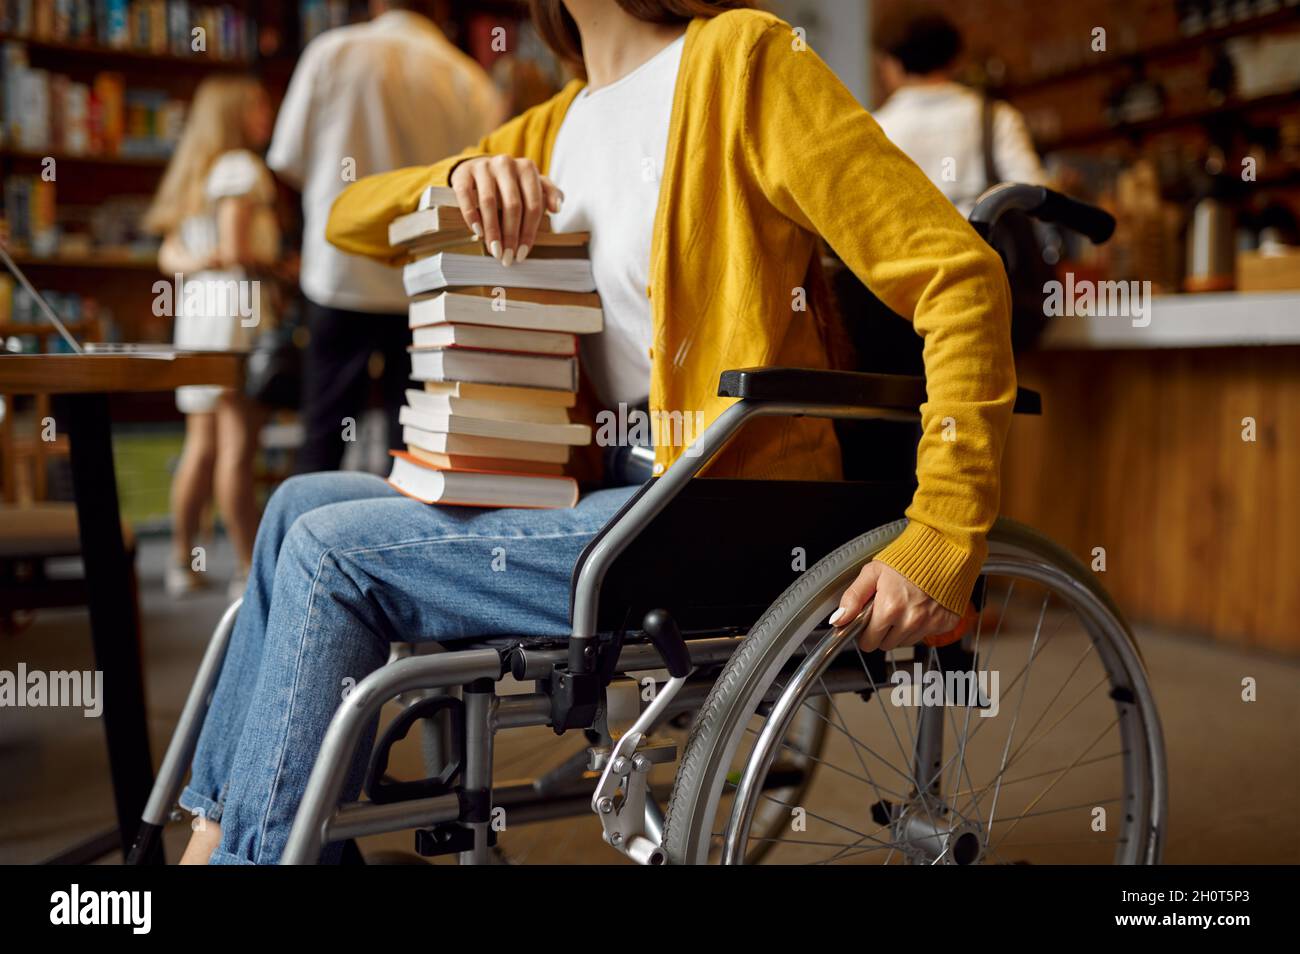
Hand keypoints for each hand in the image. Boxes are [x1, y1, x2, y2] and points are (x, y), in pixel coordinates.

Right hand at [449, 155, 562, 265]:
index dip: (529, 231)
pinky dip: (471, 215)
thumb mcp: (532, 185)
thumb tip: (557, 208)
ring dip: (492, 230)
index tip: (523, 253)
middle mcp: (506, 164)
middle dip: (511, 235)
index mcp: (527, 168)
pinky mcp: (464, 173)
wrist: (478, 169)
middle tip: (507, 256)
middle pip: (512, 205)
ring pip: (488, 201)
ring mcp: (484, 166)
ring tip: (494, 250)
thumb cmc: (510, 183)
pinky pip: (466, 195)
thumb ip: (549, 194)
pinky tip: (477, 232)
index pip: (533, 205)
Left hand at [830, 560, 960, 652]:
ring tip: (904, 605)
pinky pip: (926, 636)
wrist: (942, 550)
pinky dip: (921, 626)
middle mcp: (911, 621)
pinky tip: (920, 607)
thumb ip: (853, 598)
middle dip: (882, 632)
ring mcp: (930, 624)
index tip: (868, 621)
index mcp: (889, 609)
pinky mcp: (944, 624)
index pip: (869, 642)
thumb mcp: (872, 573)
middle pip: (886, 646)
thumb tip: (838, 620)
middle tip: (887, 609)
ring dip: (901, 630)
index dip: (865, 632)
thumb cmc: (907, 559)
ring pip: (905, 642)